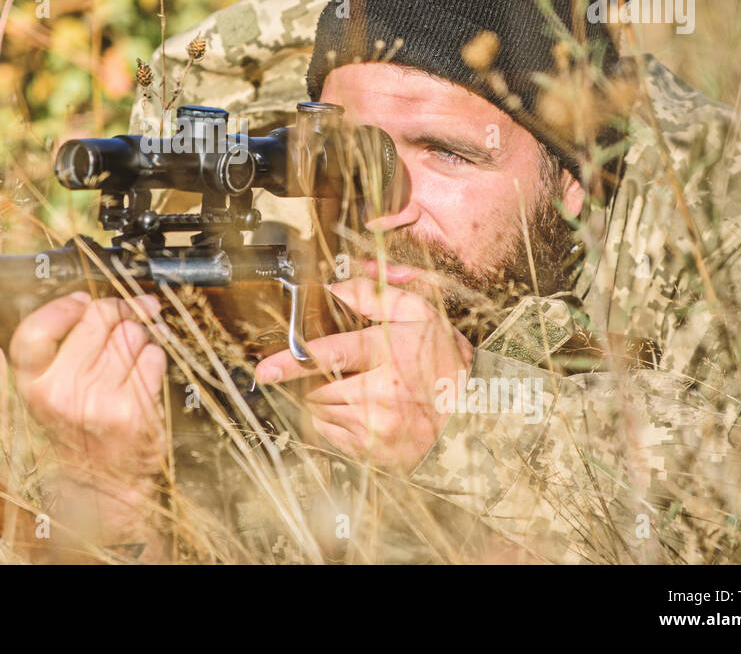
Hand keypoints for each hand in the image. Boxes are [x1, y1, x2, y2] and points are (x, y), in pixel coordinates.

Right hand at [10, 292, 168, 540]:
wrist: (104, 484)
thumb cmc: (81, 425)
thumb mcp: (54, 389)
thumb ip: (67, 344)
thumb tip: (105, 298)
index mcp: (33, 385)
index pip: (35, 330)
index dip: (62, 307)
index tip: (82, 302)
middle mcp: (60, 393)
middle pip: (97, 318)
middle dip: (118, 310)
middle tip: (127, 314)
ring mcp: (99, 401)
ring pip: (131, 334)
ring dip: (140, 335)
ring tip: (133, 354)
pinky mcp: (134, 410)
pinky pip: (154, 357)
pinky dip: (155, 358)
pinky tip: (146, 372)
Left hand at [254, 276, 473, 469]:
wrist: (474, 416)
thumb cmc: (445, 362)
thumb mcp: (420, 315)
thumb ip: (375, 296)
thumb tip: (334, 288)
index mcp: (389, 353)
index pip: (331, 355)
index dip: (293, 361)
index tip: (266, 369)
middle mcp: (381, 393)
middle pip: (318, 385)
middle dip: (315, 376)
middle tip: (339, 370)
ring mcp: (377, 427)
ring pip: (321, 410)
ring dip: (325, 398)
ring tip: (357, 388)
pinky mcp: (373, 451)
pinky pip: (331, 433)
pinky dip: (335, 420)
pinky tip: (361, 411)